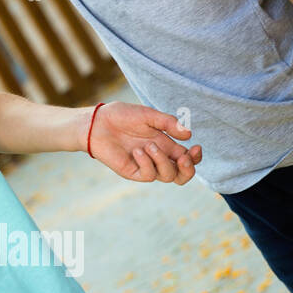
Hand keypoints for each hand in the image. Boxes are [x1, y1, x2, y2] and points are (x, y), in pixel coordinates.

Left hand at [87, 102, 202, 184]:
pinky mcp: (132, 171)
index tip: (196, 147)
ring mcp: (145, 165)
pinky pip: (149, 175)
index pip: (187, 158)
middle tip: (184, 157)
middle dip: (189, 169)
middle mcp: (157, 157)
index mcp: (165, 144)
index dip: (196, 157)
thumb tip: (189, 134)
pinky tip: (137, 151)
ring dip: (164, 162)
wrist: (97, 122)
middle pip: (182, 175)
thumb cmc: (121, 116)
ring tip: (149, 146)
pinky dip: (147, 163)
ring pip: (169, 176)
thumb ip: (168, 123)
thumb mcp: (148, 116)